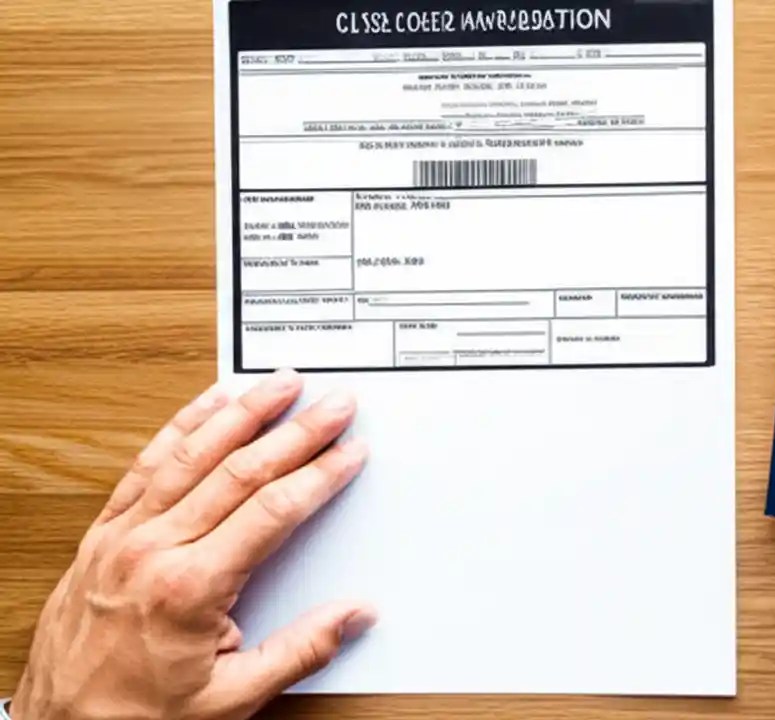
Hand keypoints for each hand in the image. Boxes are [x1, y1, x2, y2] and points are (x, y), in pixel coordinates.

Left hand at [12, 370, 374, 719]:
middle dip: (296, 433)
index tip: (350, 453)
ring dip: (241, 413)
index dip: (319, 476)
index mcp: (189, 589)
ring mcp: (122, 536)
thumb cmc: (136, 718)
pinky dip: (180, 428)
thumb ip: (300, 651)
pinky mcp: (102, 534)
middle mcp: (152, 551)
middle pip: (239, 471)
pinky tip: (207, 405)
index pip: (271, 512)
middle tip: (333, 405)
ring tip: (278, 385)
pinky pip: (145, 466)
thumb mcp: (231, 699)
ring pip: (191, 454)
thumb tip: (355, 615)